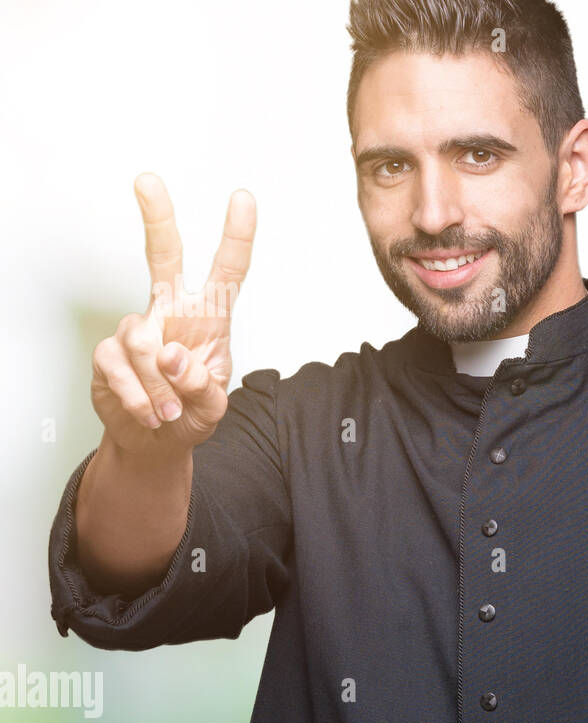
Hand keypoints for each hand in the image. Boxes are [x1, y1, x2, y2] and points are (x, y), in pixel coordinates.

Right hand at [90, 173, 255, 457]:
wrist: (155, 441)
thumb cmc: (192, 411)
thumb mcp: (213, 407)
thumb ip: (202, 385)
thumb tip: (172, 354)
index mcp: (209, 318)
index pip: (227, 272)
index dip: (237, 237)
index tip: (242, 199)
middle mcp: (171, 312)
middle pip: (163, 256)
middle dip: (157, 218)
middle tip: (147, 180)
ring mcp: (136, 328)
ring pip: (144, 343)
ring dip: (159, 388)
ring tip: (169, 411)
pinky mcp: (108, 351)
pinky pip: (120, 368)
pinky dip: (139, 398)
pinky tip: (150, 413)